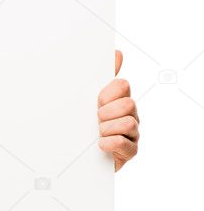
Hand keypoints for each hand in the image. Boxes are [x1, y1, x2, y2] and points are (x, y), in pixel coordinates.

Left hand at [97, 50, 138, 171]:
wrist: (77, 158)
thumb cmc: (85, 126)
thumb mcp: (88, 100)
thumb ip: (102, 78)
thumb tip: (117, 53)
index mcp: (118, 99)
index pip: (122, 85)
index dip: (108, 92)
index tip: (97, 101)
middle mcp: (129, 114)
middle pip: (128, 103)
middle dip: (107, 111)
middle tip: (96, 119)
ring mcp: (132, 133)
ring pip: (128, 122)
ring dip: (107, 128)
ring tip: (97, 133)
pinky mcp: (130, 151)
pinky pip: (125, 143)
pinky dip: (110, 143)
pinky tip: (100, 145)